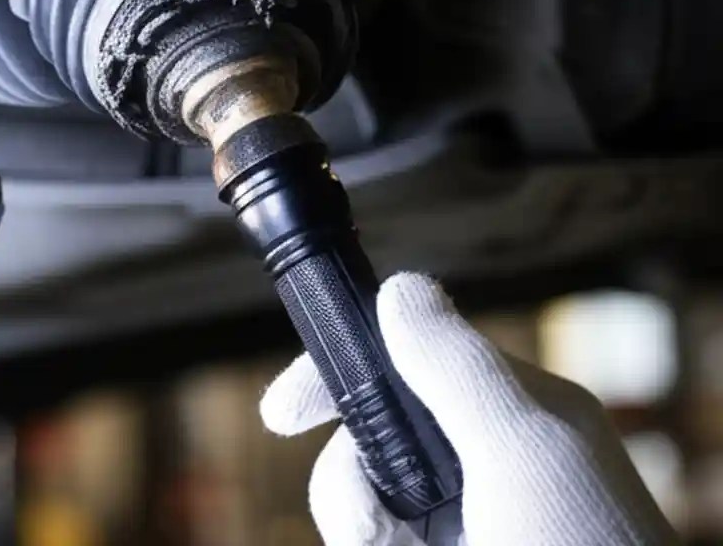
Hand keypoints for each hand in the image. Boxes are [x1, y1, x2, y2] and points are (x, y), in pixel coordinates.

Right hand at [260, 273, 677, 545]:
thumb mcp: (526, 452)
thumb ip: (461, 370)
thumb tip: (401, 288)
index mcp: (512, 411)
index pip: (406, 358)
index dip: (339, 373)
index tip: (284, 412)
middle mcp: (479, 460)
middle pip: (365, 438)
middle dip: (348, 482)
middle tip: (373, 528)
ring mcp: (459, 519)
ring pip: (359, 502)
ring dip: (364, 531)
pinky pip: (373, 538)